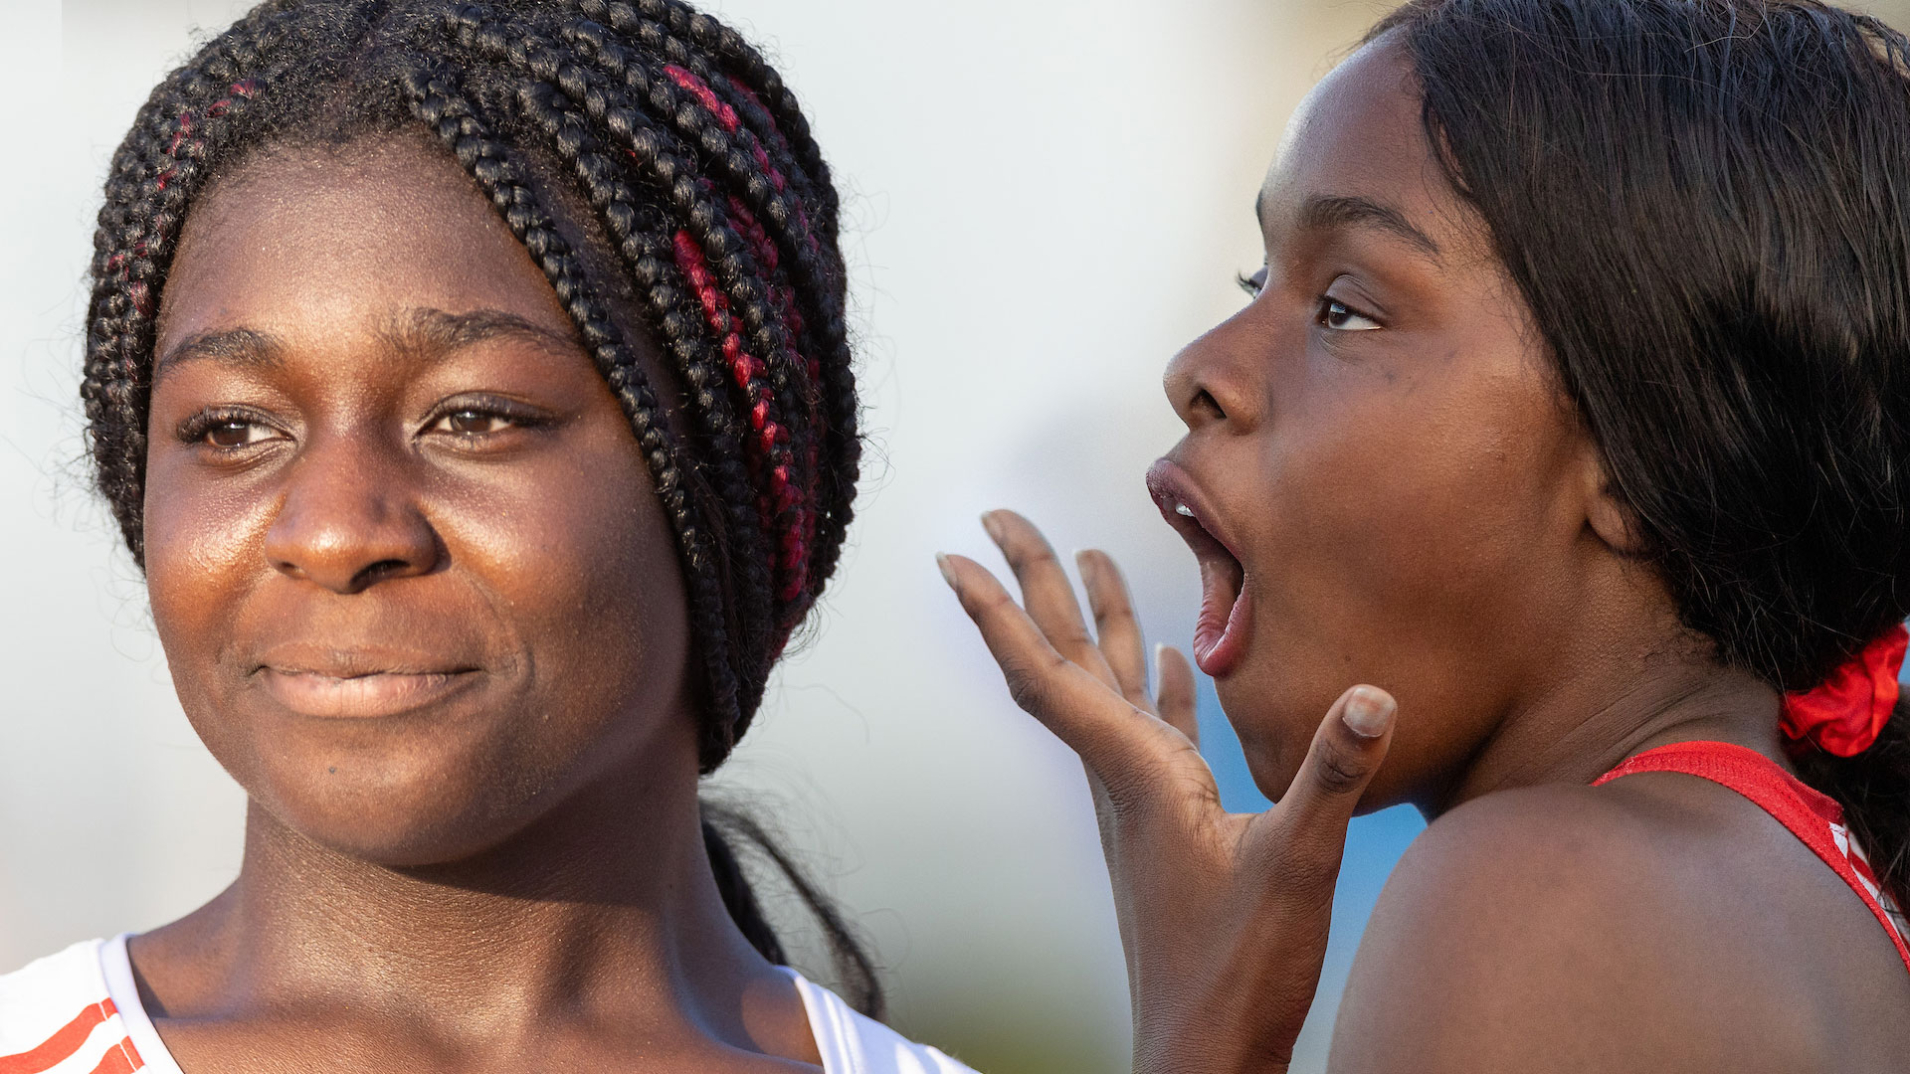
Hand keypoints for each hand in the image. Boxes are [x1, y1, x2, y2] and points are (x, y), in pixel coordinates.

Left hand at [939, 510, 1396, 1073]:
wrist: (1207, 1053)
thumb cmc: (1236, 974)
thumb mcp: (1296, 869)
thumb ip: (1331, 779)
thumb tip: (1372, 695)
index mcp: (1135, 775)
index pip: (1050, 676)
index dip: (999, 611)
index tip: (956, 551)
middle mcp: (1125, 776)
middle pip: (1067, 658)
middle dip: (1031, 583)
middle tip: (997, 514)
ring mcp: (1145, 799)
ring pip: (1109, 686)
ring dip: (1093, 619)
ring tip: (1084, 555)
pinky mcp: (1173, 822)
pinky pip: (1155, 730)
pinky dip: (1160, 684)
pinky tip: (1176, 659)